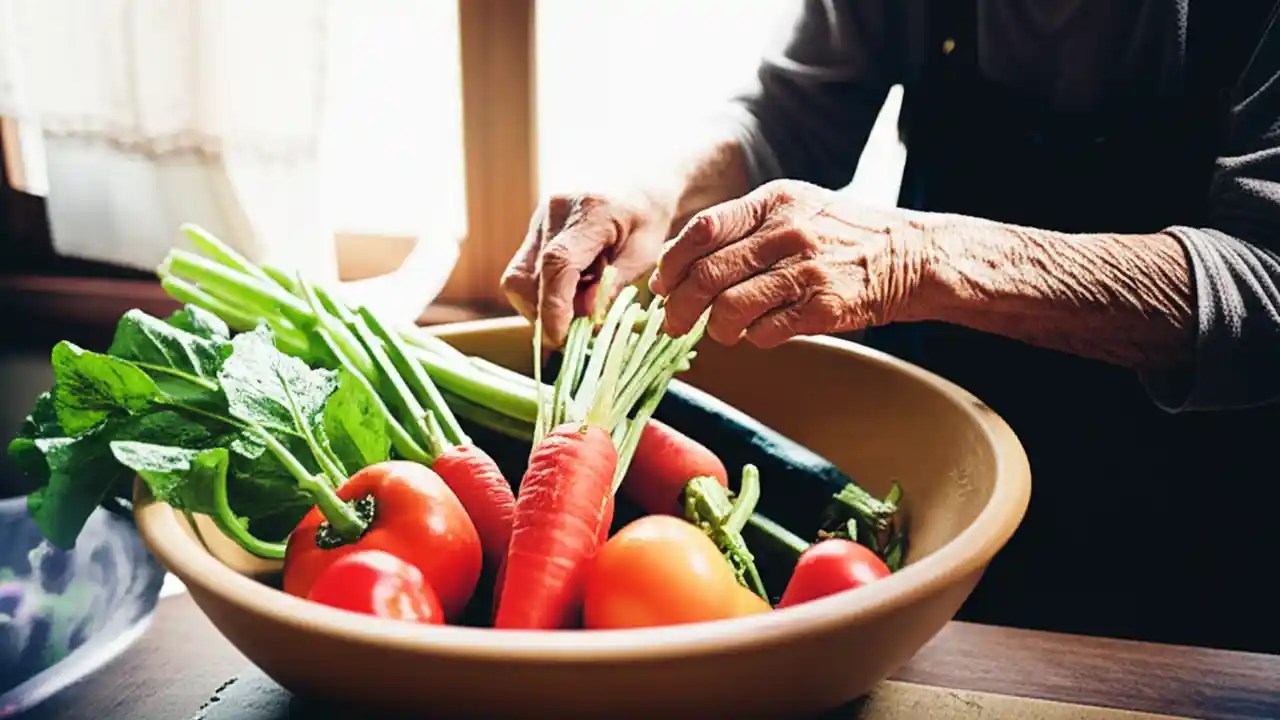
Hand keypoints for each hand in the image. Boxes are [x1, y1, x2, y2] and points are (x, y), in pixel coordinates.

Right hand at [501, 189, 673, 346]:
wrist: (639, 182)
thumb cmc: (649, 217)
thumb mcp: (646, 253)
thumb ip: (615, 284)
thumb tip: (588, 317)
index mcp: (591, 210)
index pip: (557, 264)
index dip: (554, 307)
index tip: (560, 338)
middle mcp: (555, 210)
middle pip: (528, 277)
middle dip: (547, 314)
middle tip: (581, 327)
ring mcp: (538, 218)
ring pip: (518, 279)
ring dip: (543, 306)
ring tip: (581, 303)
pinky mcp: (533, 229)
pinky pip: (523, 272)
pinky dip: (543, 293)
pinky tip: (572, 289)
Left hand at [649, 179, 932, 347]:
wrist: (913, 255)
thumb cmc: (843, 234)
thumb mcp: (795, 208)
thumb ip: (743, 227)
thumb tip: (680, 260)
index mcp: (773, 202)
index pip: (702, 231)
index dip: (672, 263)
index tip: (663, 285)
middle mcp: (787, 232)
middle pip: (707, 275)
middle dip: (680, 307)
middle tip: (675, 323)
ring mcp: (806, 270)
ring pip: (729, 309)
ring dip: (715, 329)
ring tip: (721, 331)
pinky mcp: (824, 307)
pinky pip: (764, 332)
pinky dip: (752, 338)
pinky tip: (758, 332)